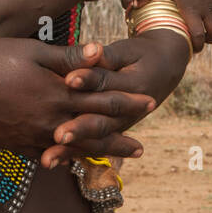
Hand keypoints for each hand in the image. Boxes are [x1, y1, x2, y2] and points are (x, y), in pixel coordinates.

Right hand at [0, 36, 154, 159]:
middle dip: (119, 137)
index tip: (150, 102)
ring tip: (114, 161)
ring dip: (95, 154)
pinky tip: (68, 164)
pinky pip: (44, 156)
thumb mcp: (31, 50)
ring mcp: (29, 136)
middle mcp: (47, 120)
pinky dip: (61, 161)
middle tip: (142, 148)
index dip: (127, 101)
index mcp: (55, 93)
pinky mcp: (12, 144)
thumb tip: (101, 52)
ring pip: (71, 149)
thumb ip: (67, 56)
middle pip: (92, 130)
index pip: (101, 99)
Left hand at [40, 29, 190, 167]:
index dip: (87, 80)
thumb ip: (107, 56)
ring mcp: (119, 126)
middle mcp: (128, 113)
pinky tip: (51, 162)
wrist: (164, 68)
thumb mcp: (128, 51)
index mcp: (134, 86)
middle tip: (58, 135)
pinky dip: (72, 155)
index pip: (106, 83)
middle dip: (78, 129)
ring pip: (93, 141)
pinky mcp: (111, 131)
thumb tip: (92, 50)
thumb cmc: (141, 55)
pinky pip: (91, 146)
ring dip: (70, 151)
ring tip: (47, 160)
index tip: (68, 79)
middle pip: (100, 121)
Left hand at [128, 0, 211, 52]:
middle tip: (201, 40)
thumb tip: (132, 4)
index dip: (196, 45)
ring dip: (208, 21)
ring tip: (197, 18)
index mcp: (191, 11)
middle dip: (210, 40)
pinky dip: (208, 6)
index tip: (191, 47)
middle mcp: (206, 9)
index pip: (198, 37)